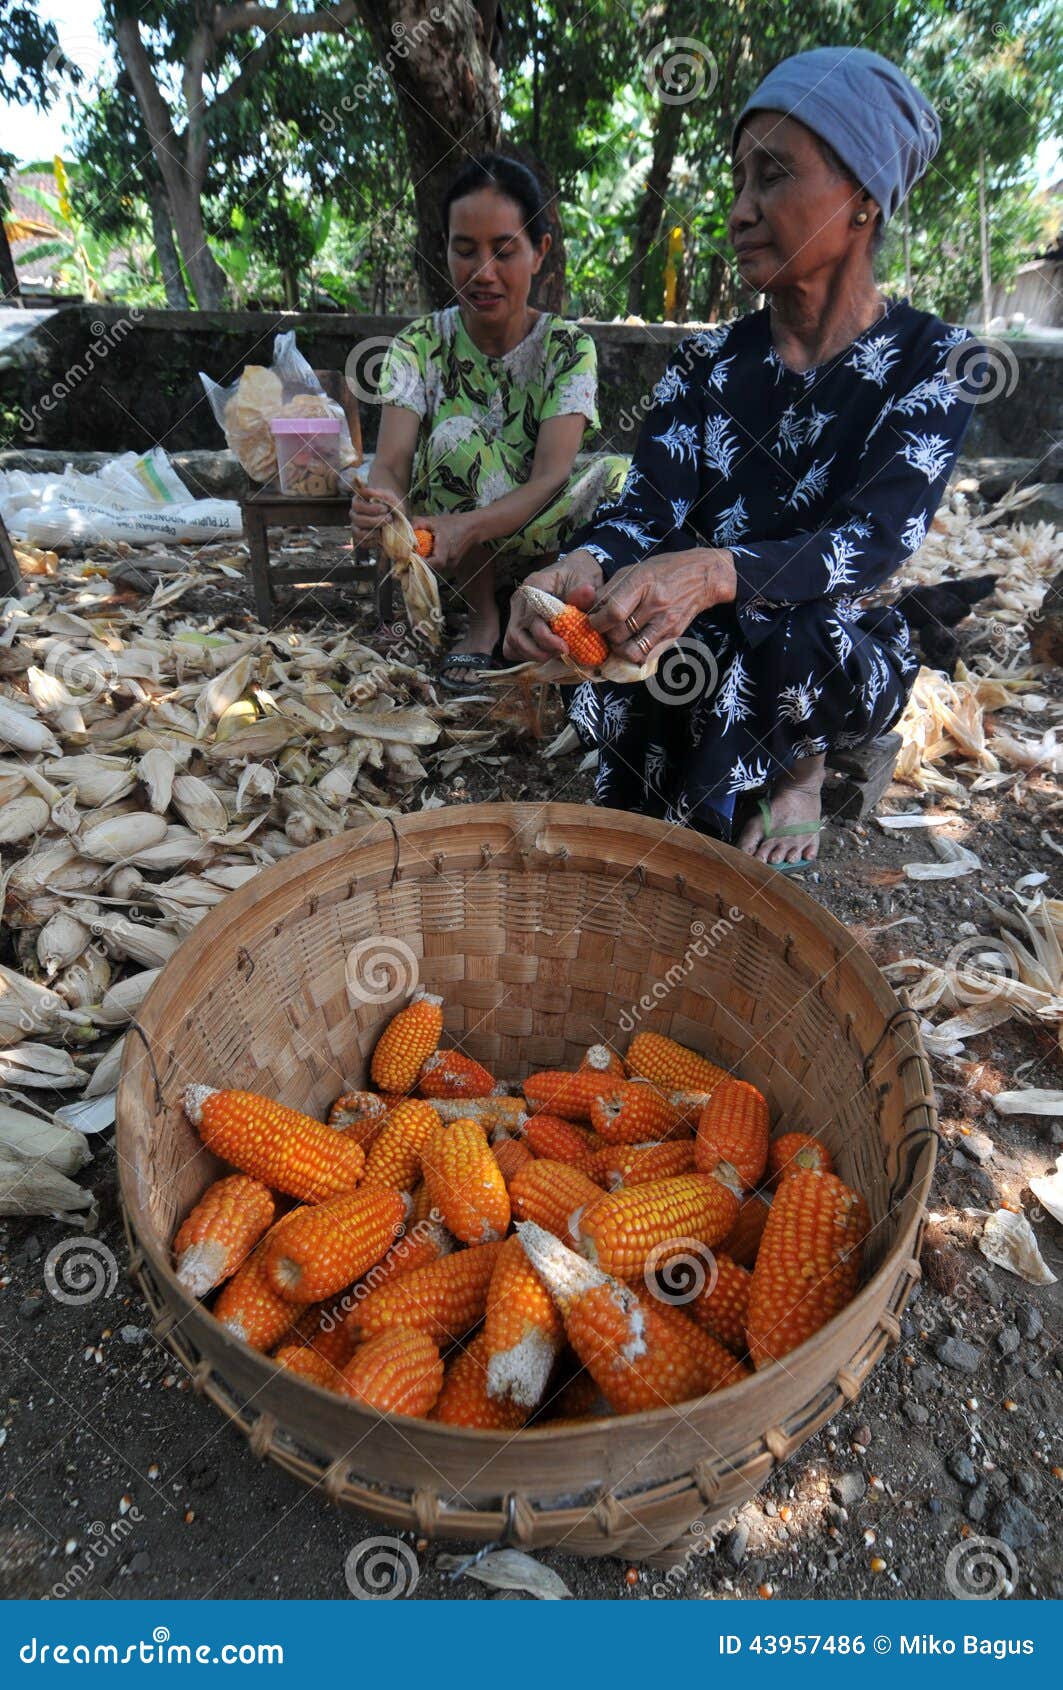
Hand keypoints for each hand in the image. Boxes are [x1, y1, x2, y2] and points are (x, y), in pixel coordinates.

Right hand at [350, 483, 404, 549]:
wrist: (395, 519)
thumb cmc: (390, 506)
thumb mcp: (389, 497)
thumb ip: (380, 494)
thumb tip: (368, 491)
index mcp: (358, 501)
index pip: (357, 506)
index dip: (371, 509)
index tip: (385, 509)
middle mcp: (354, 515)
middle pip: (358, 520)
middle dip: (376, 521)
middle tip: (389, 519)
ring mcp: (356, 528)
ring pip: (359, 533)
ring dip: (375, 532)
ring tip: (386, 528)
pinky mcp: (360, 540)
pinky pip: (363, 543)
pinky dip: (375, 541)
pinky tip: (382, 536)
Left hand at [410, 510, 477, 574]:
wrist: (473, 528)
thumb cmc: (453, 522)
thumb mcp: (433, 520)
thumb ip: (418, 524)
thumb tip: (404, 530)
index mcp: (446, 548)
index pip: (433, 563)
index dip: (420, 562)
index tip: (409, 557)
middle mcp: (450, 560)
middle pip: (430, 568)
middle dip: (418, 563)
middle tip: (407, 557)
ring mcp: (451, 564)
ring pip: (434, 568)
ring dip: (424, 562)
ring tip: (416, 554)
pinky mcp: (452, 565)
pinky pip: (438, 566)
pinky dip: (431, 561)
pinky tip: (427, 553)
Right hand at [503, 548, 604, 662]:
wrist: (576, 571)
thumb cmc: (580, 575)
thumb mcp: (585, 580)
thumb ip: (583, 593)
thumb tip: (588, 592)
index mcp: (534, 586)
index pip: (531, 618)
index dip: (546, 638)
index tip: (565, 647)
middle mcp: (520, 599)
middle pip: (517, 635)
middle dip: (539, 651)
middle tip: (561, 653)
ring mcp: (516, 611)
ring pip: (512, 642)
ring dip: (533, 654)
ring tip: (555, 654)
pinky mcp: (518, 622)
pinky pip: (512, 645)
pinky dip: (526, 654)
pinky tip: (544, 652)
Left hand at [588, 548, 736, 663]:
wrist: (702, 576)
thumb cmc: (663, 570)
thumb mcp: (634, 570)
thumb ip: (610, 589)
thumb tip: (587, 608)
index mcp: (642, 582)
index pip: (613, 612)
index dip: (597, 622)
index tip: (593, 621)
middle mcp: (655, 603)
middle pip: (619, 633)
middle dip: (605, 636)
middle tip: (604, 631)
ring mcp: (666, 621)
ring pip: (632, 650)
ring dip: (618, 649)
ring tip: (617, 640)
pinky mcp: (674, 634)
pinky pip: (647, 654)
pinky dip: (634, 654)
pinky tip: (632, 645)